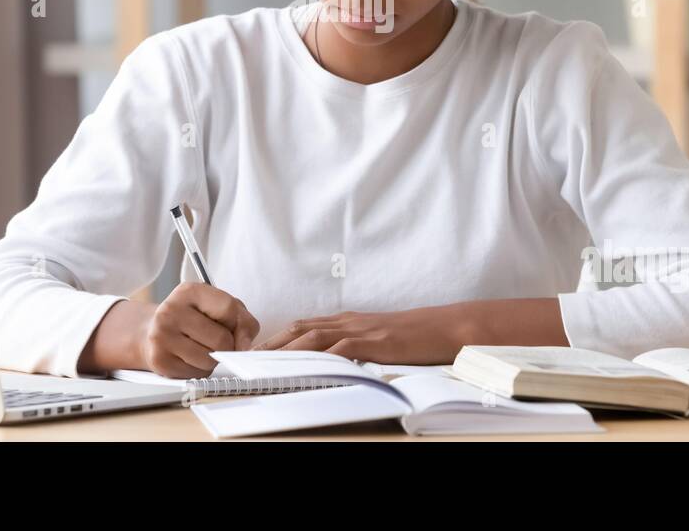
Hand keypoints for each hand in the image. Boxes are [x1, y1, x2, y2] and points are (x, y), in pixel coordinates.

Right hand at [142, 282, 260, 377]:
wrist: (150, 332)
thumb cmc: (191, 318)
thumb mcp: (216, 307)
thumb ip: (240, 320)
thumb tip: (245, 346)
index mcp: (189, 291)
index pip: (228, 309)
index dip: (239, 324)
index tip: (236, 330)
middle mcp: (171, 311)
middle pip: (221, 340)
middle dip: (226, 346)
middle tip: (215, 341)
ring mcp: (162, 337)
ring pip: (210, 361)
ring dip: (213, 360)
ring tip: (200, 349)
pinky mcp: (160, 361)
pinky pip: (196, 374)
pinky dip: (200, 370)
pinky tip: (189, 358)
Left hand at [251, 306, 465, 364]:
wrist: (441, 327)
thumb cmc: (412, 337)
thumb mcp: (376, 339)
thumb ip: (353, 345)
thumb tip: (332, 361)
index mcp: (347, 321)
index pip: (303, 325)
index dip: (277, 337)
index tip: (256, 350)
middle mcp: (348, 321)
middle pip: (300, 328)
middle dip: (272, 343)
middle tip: (248, 358)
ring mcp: (360, 330)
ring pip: (314, 336)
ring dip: (287, 350)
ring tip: (265, 363)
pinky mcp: (374, 342)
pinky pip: (341, 349)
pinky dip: (321, 358)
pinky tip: (307, 367)